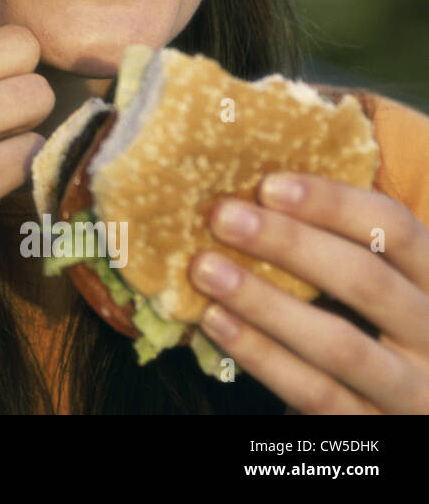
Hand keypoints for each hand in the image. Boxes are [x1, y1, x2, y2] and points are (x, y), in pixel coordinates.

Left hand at [189, 172, 428, 412]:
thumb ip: (339, 244)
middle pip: (367, 282)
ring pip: (340, 344)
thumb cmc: (380, 328)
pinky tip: (216, 322)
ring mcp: (411, 388)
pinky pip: (315, 393)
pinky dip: (261, 356)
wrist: (409, 409)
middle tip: (223, 217)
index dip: (334, 203)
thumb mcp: (384, 284)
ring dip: (265, 303)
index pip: (396, 229)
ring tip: (206, 269)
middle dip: (290, 245)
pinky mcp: (375, 429)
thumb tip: (254, 191)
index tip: (269, 185)